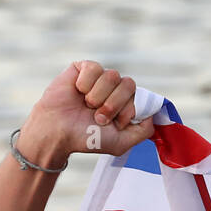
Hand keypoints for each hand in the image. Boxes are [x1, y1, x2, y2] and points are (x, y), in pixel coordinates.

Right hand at [24, 60, 154, 157]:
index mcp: (126, 105)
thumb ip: (143, 131)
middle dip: (114, 104)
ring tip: (87, 106)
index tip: (115, 124)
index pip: (141, 97)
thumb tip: (152, 113)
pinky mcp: (83, 68)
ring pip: (112, 76)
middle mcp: (116, 90)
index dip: (129, 111)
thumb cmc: (87, 138)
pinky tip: (78, 92)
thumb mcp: (121, 143)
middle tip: (98, 117)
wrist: (58, 133)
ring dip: (99, 96)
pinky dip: (86, 84)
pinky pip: (94, 68)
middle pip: (129, 84)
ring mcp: (100, 78)